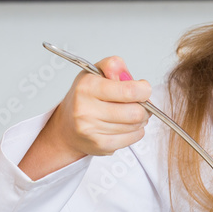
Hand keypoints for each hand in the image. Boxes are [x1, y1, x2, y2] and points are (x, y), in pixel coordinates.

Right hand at [19, 56, 151, 178]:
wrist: (67, 127)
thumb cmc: (85, 97)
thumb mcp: (95, 73)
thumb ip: (113, 66)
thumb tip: (125, 74)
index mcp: (87, 87)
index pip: (129, 91)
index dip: (144, 90)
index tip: (143, 89)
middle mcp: (85, 109)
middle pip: (136, 112)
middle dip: (144, 108)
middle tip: (140, 104)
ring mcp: (91, 130)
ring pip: (136, 126)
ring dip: (140, 120)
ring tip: (130, 114)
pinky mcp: (99, 145)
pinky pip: (133, 138)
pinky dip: (136, 131)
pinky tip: (126, 125)